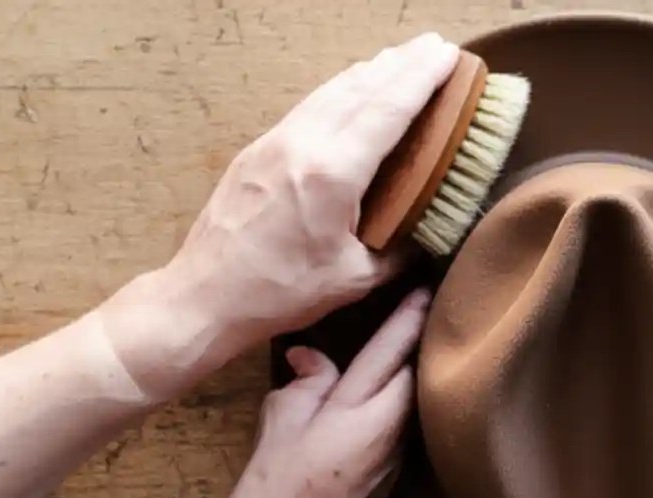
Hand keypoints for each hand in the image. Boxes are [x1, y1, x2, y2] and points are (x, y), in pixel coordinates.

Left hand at [98, 34, 458, 400]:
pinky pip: (309, 105)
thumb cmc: (280, 293)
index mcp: (332, 174)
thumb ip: (400, 251)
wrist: (205, 295)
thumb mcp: (355, 278)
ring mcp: (275, 142)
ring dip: (371, 70)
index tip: (448, 54)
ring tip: (402, 58)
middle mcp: (302, 145)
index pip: (387, 110)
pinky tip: (354, 89)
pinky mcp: (258, 150)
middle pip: (361, 87)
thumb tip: (431, 233)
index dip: (422, 78)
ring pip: (332, 90)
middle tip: (435, 47)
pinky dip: (341, 89)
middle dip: (402, 63)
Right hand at [211, 288, 428, 497]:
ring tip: (416, 342)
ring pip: (414, 402)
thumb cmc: (273, 484)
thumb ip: (305, 379)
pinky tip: (396, 393)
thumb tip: (311, 356)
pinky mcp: (393, 477)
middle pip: (418, 374)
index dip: (412, 315)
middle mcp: (389, 431)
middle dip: (423, 341)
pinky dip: (402, 405)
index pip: (394, 351)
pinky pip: (404, 428)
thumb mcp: (281, 419)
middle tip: (431, 305)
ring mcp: (396, 457)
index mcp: (359, 409)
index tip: (429, 285)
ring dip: (416, 374)